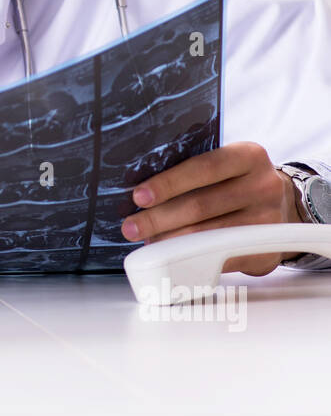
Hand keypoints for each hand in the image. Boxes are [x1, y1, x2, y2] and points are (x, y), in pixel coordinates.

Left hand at [121, 142, 301, 275]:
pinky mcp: (266, 252)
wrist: (284, 207)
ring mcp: (268, 221)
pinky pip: (221, 259)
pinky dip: (191, 260)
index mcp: (249, 156)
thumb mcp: (228, 166)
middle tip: (131, 226)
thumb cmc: (239, 183)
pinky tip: (172, 257)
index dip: (169, 183)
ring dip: (170, 241)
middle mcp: (263, 186)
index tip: (138, 196)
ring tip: (147, 242)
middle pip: (201, 205)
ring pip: (208, 235)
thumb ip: (195, 172)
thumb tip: (144, 192)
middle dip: (159, 218)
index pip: (204, 167)